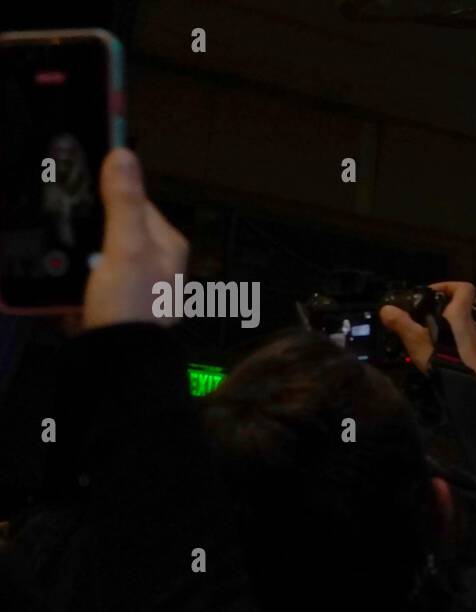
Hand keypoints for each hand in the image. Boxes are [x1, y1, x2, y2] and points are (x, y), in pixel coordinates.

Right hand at [81, 149, 188, 332]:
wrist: (119, 361)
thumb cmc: (132, 305)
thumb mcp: (127, 247)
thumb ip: (124, 202)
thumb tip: (123, 154)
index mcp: (169, 244)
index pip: (137, 200)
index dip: (108, 194)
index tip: (81, 192)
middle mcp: (159, 261)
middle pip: (115, 226)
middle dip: (91, 231)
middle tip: (79, 243)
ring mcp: (138, 282)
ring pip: (100, 252)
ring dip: (82, 257)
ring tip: (79, 270)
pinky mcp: (118, 301)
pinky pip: (92, 278)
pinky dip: (80, 279)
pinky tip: (75, 287)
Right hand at [379, 280, 475, 383]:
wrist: (470, 387)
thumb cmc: (445, 358)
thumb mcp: (417, 340)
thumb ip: (401, 323)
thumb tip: (386, 309)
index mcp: (460, 314)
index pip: (464, 288)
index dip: (449, 285)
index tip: (432, 292)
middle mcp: (471, 324)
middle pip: (459, 308)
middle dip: (440, 310)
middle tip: (421, 317)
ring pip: (459, 326)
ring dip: (443, 327)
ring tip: (424, 336)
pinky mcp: (475, 356)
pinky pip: (461, 341)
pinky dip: (449, 342)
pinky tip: (435, 353)